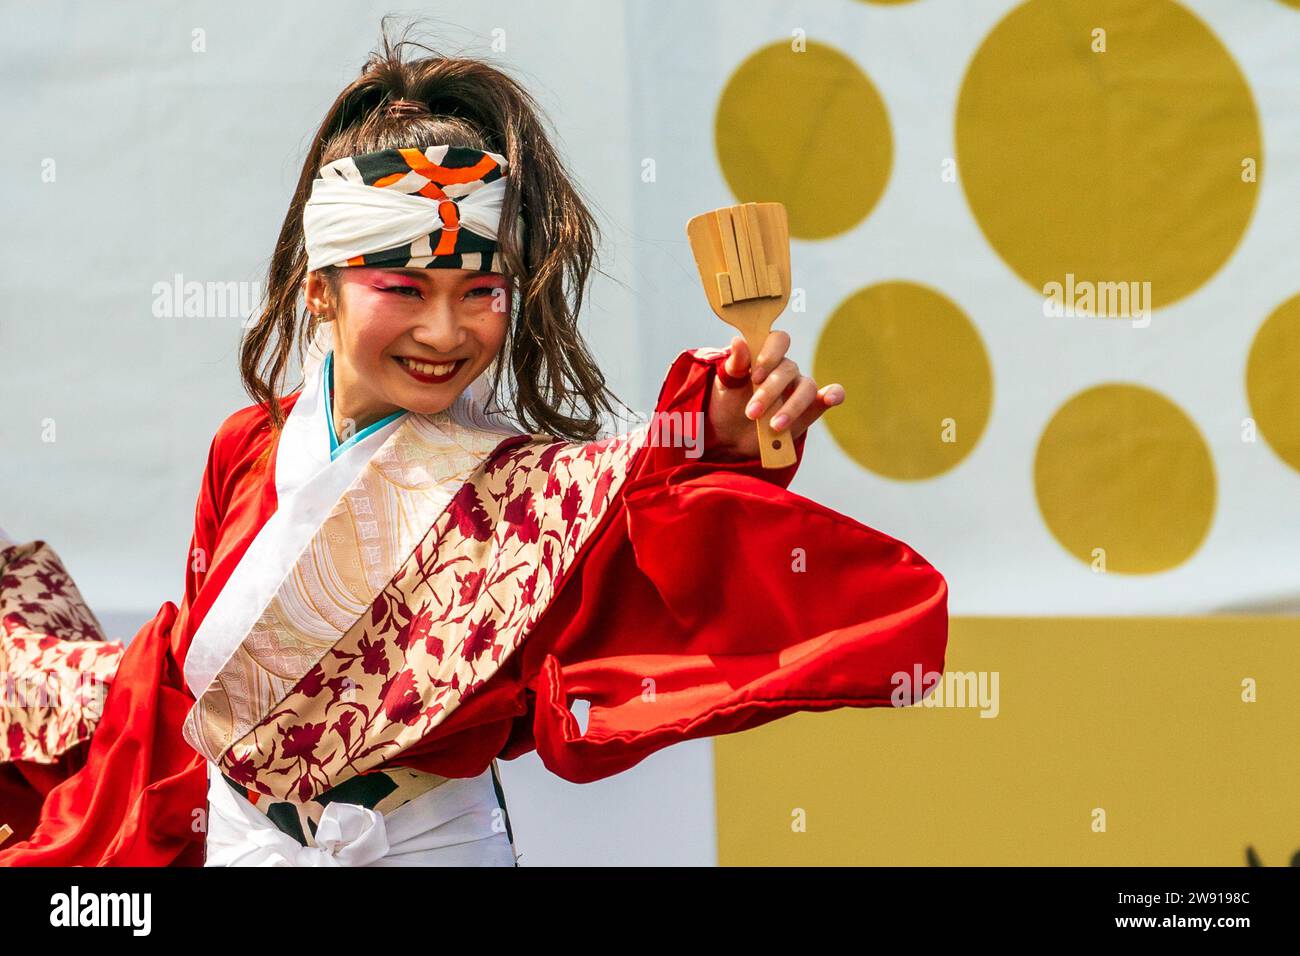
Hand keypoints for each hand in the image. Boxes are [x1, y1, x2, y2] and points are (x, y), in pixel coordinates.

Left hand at [706, 331, 845, 460]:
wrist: (734, 433)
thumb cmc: (730, 402)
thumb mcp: (726, 385)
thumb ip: (735, 364)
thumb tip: (739, 341)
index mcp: (766, 355)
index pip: (778, 340)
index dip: (769, 355)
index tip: (756, 376)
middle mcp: (786, 368)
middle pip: (788, 370)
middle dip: (769, 393)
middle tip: (752, 413)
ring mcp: (800, 387)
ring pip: (807, 387)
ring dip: (792, 407)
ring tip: (774, 426)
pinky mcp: (812, 407)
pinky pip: (830, 395)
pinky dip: (834, 394)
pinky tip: (831, 399)